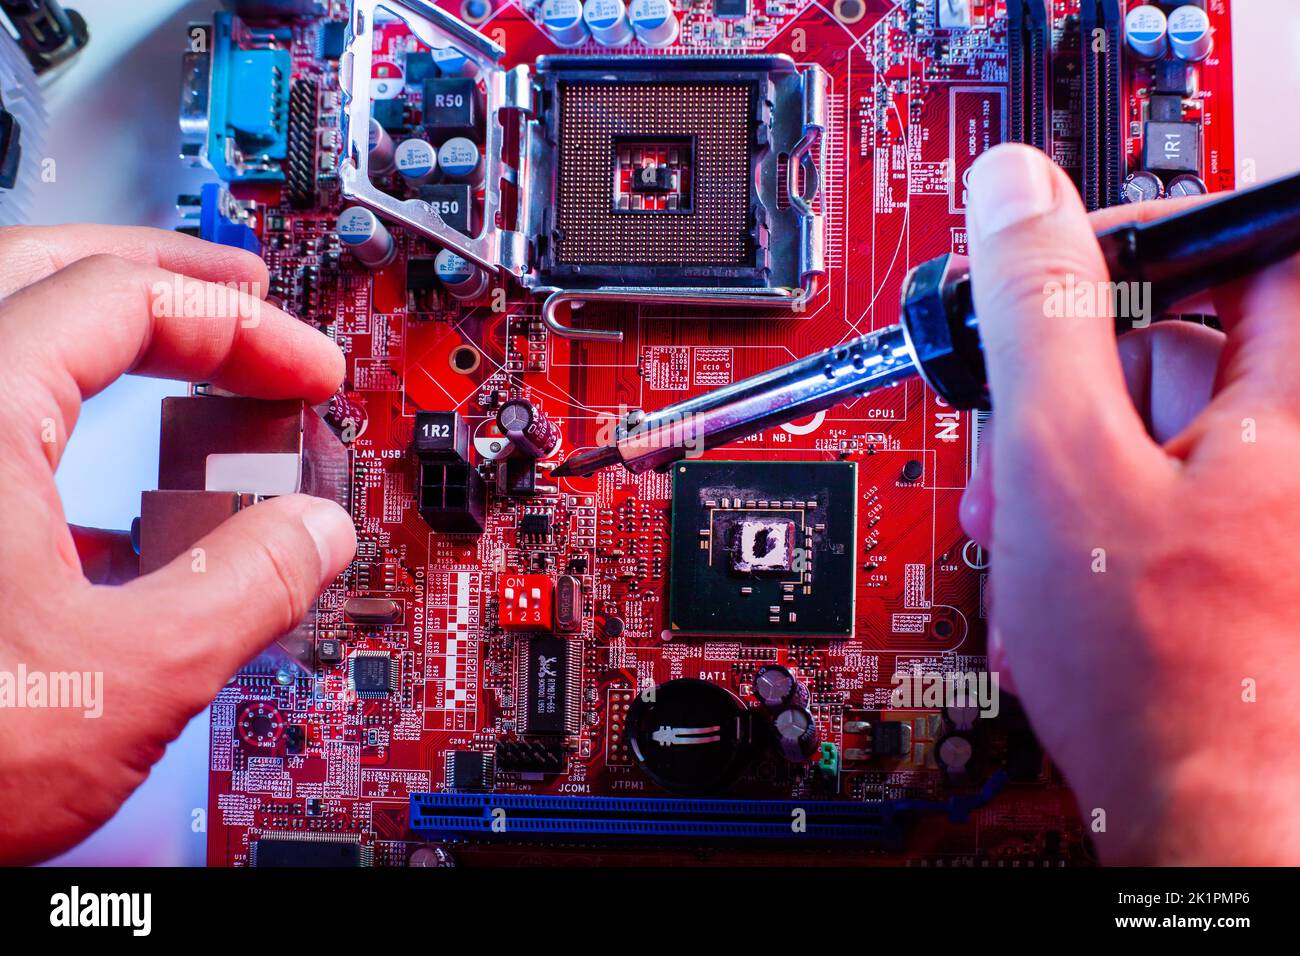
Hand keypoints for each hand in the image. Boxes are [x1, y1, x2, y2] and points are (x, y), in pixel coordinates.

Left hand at [0, 226, 356, 863]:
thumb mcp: (123, 681)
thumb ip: (245, 589)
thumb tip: (311, 536)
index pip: (124, 299)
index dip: (240, 325)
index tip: (307, 370)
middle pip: (41, 273)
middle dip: (160, 281)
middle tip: (244, 298)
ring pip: (2, 342)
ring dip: (99, 340)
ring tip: (180, 361)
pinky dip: (46, 423)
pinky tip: (98, 497)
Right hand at [958, 145, 1299, 863]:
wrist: (1212, 826)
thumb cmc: (1169, 678)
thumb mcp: (1066, 467)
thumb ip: (1040, 316)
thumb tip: (1014, 199)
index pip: (1239, 239)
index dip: (1128, 250)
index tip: (1053, 288)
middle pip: (1180, 340)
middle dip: (1067, 383)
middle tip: (1015, 439)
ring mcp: (1279, 504)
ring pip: (1155, 426)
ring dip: (1065, 458)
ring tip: (1024, 527)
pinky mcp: (1250, 554)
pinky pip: (1165, 492)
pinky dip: (1097, 510)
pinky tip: (1058, 563)